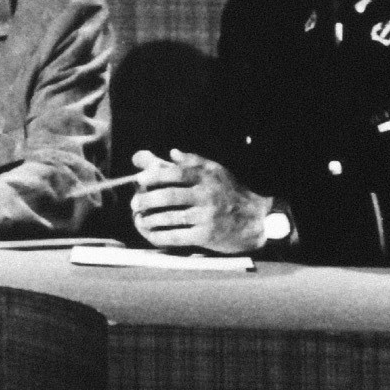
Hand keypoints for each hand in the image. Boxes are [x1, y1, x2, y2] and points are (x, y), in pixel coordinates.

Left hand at [131, 150, 273, 254]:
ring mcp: (207, 216)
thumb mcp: (216, 172)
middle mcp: (207, 195)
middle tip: (134, 203)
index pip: (177, 173)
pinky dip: (159, 236)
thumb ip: (193, 162)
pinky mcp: (206, 235)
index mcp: (206, 177)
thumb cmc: (229, 192)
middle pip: (169, 196)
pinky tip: (150, 234)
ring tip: (139, 219)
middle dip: (146, 199)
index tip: (140, 178)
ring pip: (170, 217)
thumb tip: (172, 152)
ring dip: (149, 219)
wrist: (254, 220)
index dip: (155, 174)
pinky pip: (176, 236)